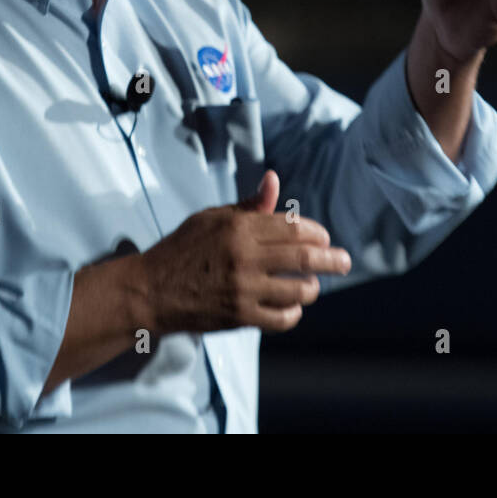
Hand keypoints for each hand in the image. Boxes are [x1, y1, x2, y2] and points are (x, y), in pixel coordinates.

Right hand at [139, 170, 351, 334]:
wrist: (151, 290)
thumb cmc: (184, 248)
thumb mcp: (213, 217)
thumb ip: (249, 205)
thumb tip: (274, 179)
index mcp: (239, 227)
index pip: (293, 227)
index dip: (316, 233)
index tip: (324, 238)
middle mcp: (244, 256)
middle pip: (304, 257)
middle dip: (333, 259)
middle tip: (345, 262)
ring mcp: (243, 288)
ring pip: (298, 290)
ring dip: (312, 288)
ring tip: (313, 285)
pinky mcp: (239, 316)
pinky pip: (281, 318)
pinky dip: (294, 313)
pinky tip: (294, 307)